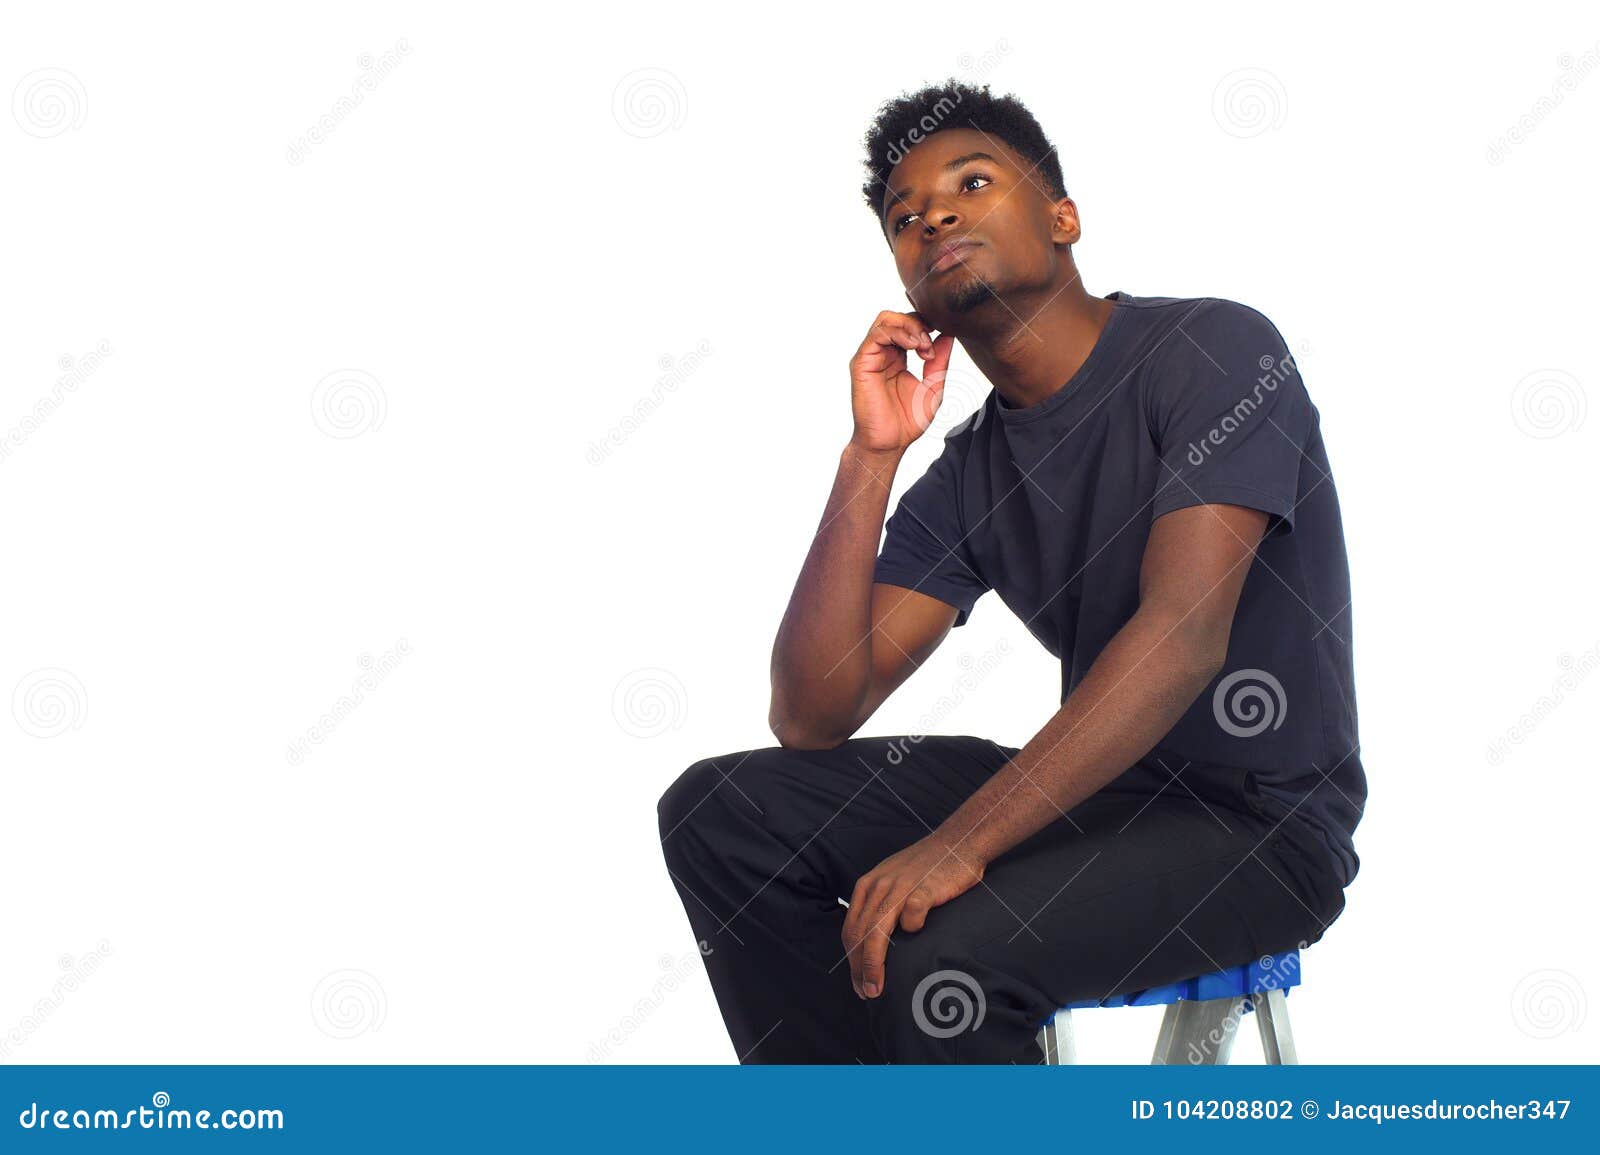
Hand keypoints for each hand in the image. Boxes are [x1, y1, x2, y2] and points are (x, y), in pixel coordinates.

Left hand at [840, 832, 985, 998]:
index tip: (858, 982)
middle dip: (858, 969)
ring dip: (873, 964)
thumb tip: (870, 942)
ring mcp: (901, 887)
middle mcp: (879, 886)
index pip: (850, 929)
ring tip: (876, 987)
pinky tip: (917, 936)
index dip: (851, 960)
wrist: (958, 842)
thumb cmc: (928, 866)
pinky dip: (911, 930)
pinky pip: (911, 916)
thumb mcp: (892, 879)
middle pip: (859, 935)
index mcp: (868, 885)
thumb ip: (879, 904)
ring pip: (876, 932)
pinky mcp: (925, 889)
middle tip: (865, 992)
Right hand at [848, 310, 956, 453]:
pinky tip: (913, 347)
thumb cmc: (906, 421)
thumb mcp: (933, 387)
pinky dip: (897, 333)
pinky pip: (876, 335)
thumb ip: (940, 362)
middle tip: (930, 345)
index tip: (941, 340)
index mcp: (898, 358)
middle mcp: (883, 354)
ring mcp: (871, 357)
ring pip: (886, 320)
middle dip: (918, 324)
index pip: (909, 326)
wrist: (889, 443)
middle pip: (897, 318)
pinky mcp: (862, 363)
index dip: (927, 326)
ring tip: (922, 346)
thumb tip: (948, 335)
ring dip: (909, 326)